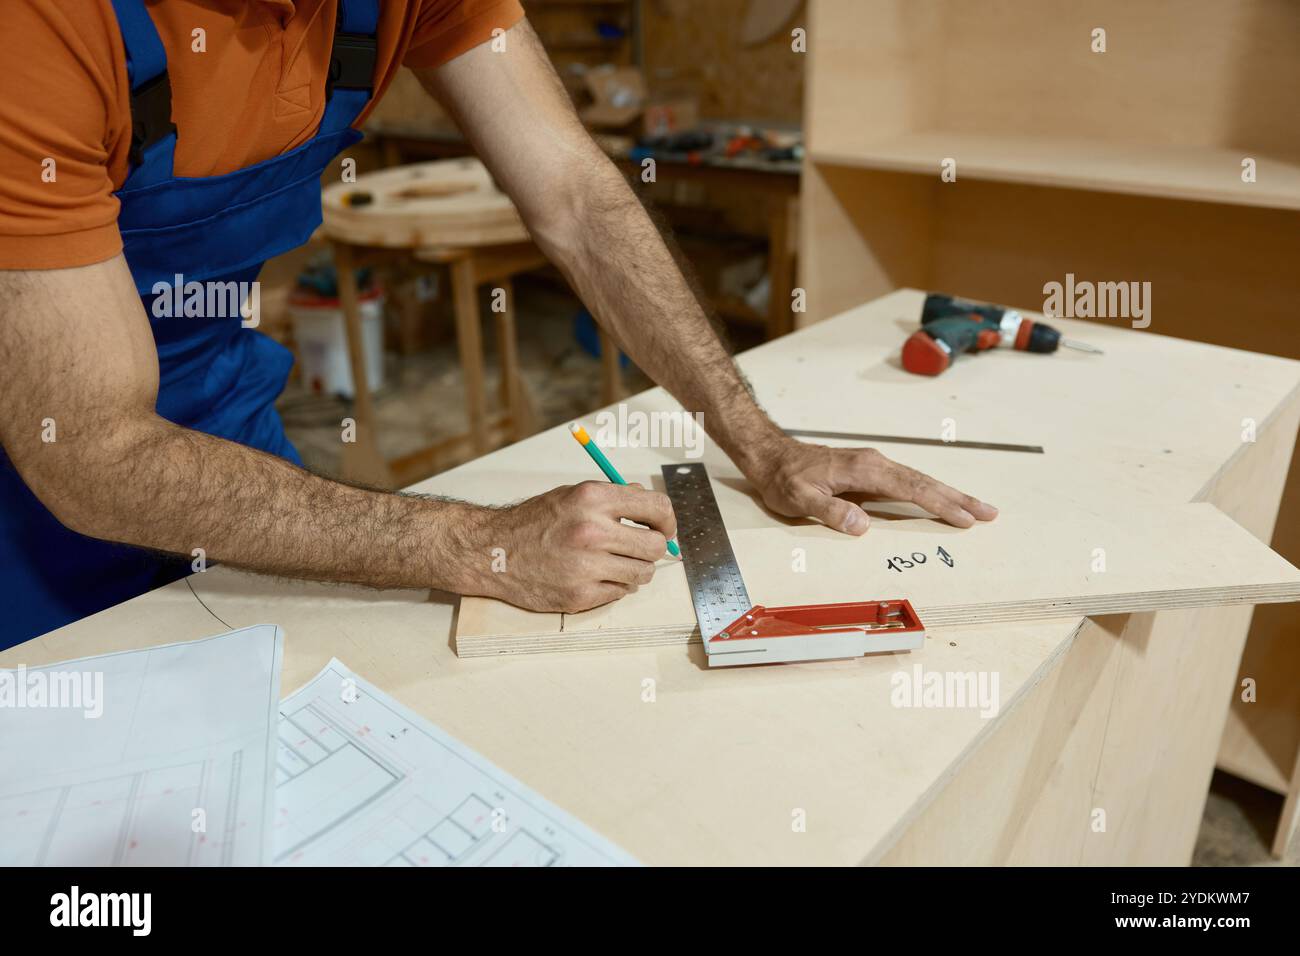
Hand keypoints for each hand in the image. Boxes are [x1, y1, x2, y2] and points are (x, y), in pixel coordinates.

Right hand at [466, 481, 676, 612]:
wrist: (493, 552)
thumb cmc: (534, 522)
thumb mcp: (572, 494)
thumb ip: (613, 497)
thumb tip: (650, 505)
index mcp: (593, 499)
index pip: (657, 508)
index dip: (668, 520)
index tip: (665, 528)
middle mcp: (592, 531)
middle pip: (655, 546)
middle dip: (653, 548)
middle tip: (639, 549)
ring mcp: (587, 567)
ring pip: (643, 573)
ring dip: (635, 569)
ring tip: (614, 562)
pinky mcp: (580, 595)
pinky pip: (620, 593)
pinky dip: (614, 586)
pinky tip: (593, 576)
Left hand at [746, 438, 997, 534]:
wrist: (772, 456)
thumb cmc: (784, 479)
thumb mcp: (798, 499)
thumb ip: (830, 511)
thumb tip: (863, 525)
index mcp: (863, 470)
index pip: (911, 489)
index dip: (939, 505)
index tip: (964, 518)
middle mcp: (875, 463)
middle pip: (924, 482)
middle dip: (958, 498)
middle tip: (989, 513)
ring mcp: (874, 466)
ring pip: (919, 481)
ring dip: (948, 494)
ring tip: (975, 509)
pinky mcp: (870, 471)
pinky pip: (907, 482)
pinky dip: (929, 491)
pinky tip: (940, 500)